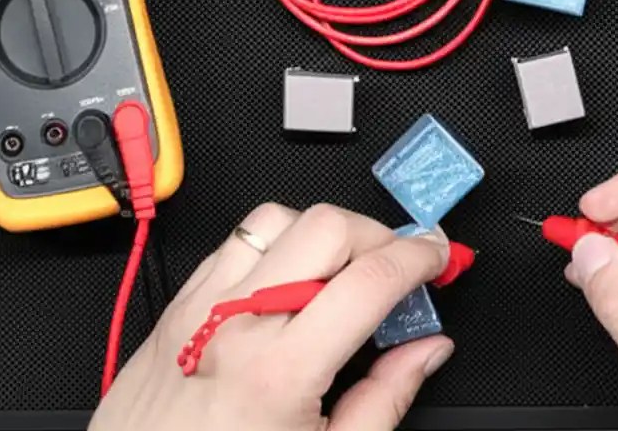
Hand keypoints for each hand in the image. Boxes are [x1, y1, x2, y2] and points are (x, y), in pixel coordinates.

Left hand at [91, 204, 453, 430]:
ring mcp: (202, 308)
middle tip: (399, 266)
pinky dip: (277, 243)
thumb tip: (427, 351)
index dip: (421, 257)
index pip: (370, 279)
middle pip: (327, 226)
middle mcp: (237, 325)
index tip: (439, 258)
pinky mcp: (178, 305)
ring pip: (278, 217)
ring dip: (324, 232)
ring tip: (344, 272)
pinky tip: (292, 279)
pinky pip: (235, 241)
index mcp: (281, 372)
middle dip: (379, 234)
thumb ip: (384, 399)